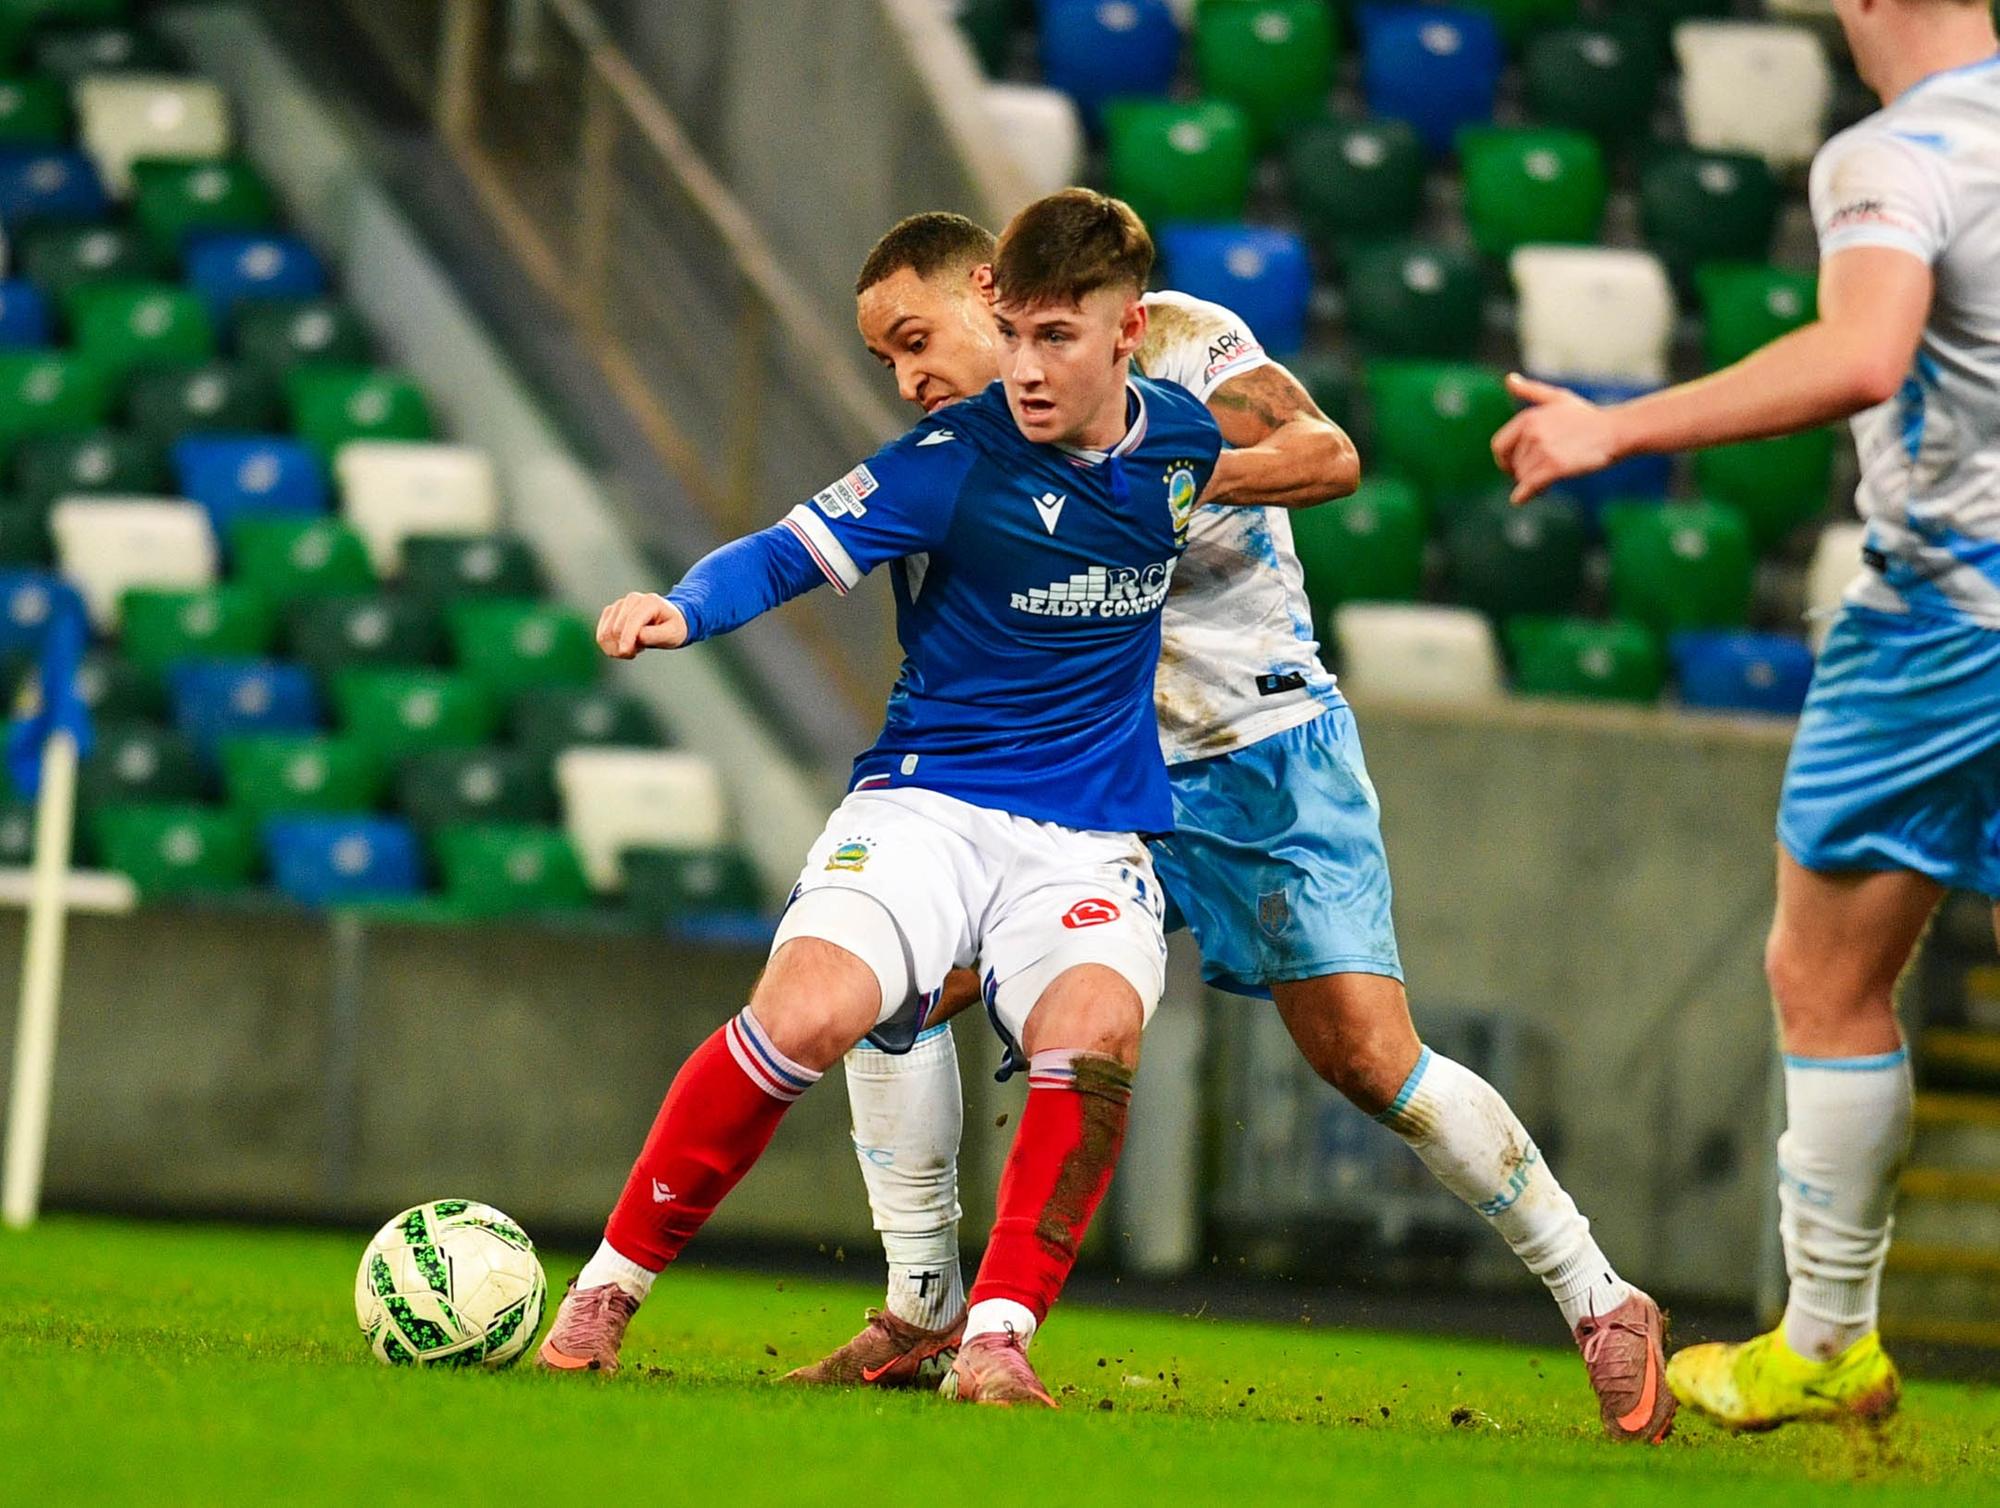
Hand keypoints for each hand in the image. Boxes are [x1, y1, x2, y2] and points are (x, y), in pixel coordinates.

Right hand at [595, 592, 686, 657]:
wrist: (668, 621)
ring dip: (615, 649)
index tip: (626, 653)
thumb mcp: (672, 634)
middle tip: (635, 653)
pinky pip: (601, 635)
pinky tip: (625, 645)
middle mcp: (632, 599)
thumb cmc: (672, 628)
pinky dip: (610, 646)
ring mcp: (619, 605)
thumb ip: (655, 635)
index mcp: (649, 602)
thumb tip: (637, 637)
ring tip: (632, 649)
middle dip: (622, 647)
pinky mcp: (610, 613)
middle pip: (615, 629)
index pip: (632, 621)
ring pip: (605, 633)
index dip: (627, 638)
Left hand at [1490, 373, 1621, 503]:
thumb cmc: (1586, 417)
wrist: (1615, 431)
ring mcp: (1544, 449)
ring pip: (1522, 477)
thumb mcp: (1557, 399)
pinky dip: (1523, 496)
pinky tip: (1521, 499)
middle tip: (1537, 475)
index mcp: (1528, 418)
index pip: (1499, 446)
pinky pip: (1529, 487)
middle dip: (1521, 472)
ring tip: (1547, 480)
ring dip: (1531, 483)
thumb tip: (1509, 380)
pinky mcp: (1555, 466)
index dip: (1503, 460)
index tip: (1512, 468)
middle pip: (1512, 464)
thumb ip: (1531, 391)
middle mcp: (1532, 432)